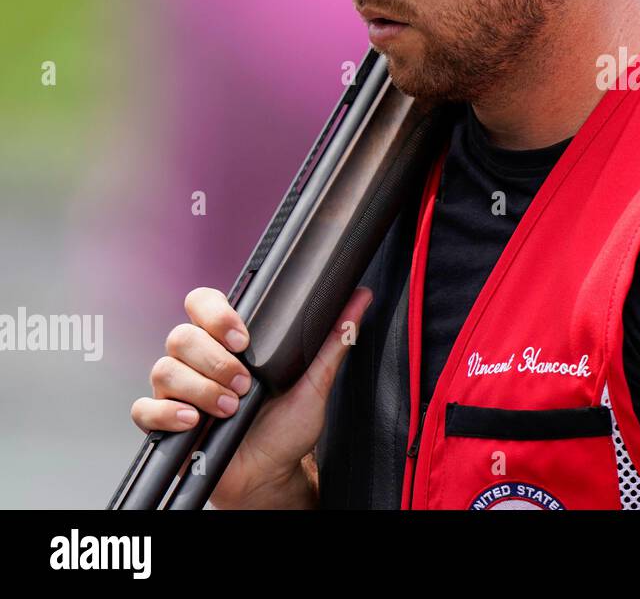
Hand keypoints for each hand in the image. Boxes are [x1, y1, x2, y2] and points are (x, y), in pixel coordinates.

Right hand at [130, 285, 371, 508]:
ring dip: (201, 388)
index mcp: (229, 343)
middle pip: (181, 335)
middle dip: (215, 359)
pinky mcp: (165, 422)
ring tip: (232, 407)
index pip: (203, 303)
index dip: (216, 313)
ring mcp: (180, 391)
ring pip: (164, 368)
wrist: (271, 474)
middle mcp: (199, 361)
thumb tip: (361, 298)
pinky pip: (145, 408)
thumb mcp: (315, 382)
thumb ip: (334, 339)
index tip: (243, 338)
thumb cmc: (287, 427)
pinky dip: (168, 413)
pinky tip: (196, 422)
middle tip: (244, 383)